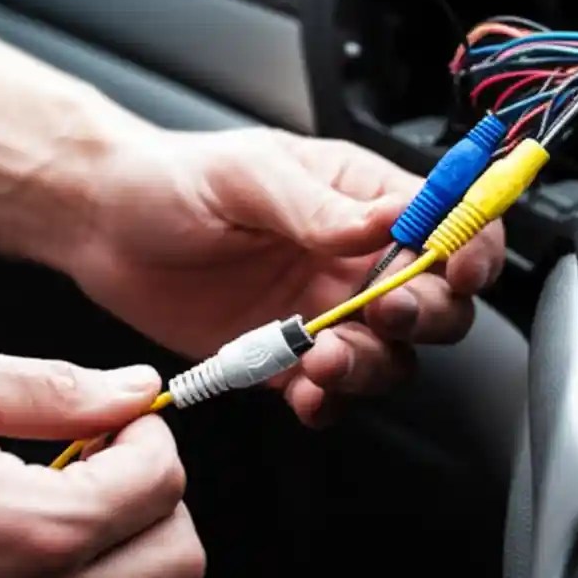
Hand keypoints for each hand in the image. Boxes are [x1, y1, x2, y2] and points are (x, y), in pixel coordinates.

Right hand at [0, 339, 203, 577]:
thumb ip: (51, 387)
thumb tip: (137, 388)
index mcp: (29, 531)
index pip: (162, 482)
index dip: (146, 435)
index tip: (114, 422)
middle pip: (177, 557)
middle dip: (154, 499)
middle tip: (103, 467)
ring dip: (131, 545)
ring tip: (70, 508)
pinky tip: (47, 548)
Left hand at [57, 122, 505, 425]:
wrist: (102, 226)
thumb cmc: (176, 180)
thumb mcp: (249, 175)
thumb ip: (321, 207)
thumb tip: (397, 219)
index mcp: (365, 201)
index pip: (453, 223)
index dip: (474, 247)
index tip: (458, 270)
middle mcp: (358, 261)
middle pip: (441, 302)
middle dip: (425, 316)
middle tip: (382, 312)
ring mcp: (327, 314)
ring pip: (394, 357)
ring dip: (372, 365)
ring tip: (321, 358)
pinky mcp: (287, 360)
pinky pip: (332, 394)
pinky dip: (330, 403)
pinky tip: (304, 394)